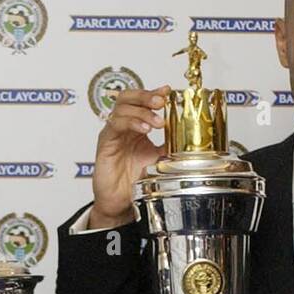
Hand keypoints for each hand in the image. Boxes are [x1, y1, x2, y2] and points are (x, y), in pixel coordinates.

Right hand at [89, 83, 170, 228]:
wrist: (120, 202)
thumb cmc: (133, 181)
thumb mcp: (157, 160)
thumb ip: (168, 146)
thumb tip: (187, 138)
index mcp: (136, 127)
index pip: (142, 101)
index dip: (154, 93)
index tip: (168, 91)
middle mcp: (123, 126)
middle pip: (128, 97)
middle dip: (146, 96)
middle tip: (161, 101)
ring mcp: (113, 132)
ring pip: (122, 107)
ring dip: (142, 111)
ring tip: (157, 123)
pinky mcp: (105, 142)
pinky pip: (115, 124)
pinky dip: (131, 123)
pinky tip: (144, 130)